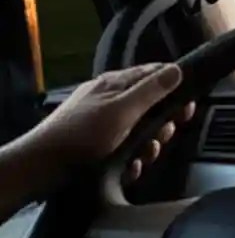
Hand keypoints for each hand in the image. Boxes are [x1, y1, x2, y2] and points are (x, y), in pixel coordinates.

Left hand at [34, 63, 195, 182]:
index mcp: (116, 85)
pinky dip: (131, 160)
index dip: (175, 87)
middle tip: (163, 135)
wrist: (43, 167)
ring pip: (141, 133)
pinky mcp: (101, 148)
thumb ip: (151, 91)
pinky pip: (127, 151)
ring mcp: (105, 125)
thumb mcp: (122, 110)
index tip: (188, 105)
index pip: (154, 74)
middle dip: (162, 124)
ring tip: (144, 156)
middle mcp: (112, 102)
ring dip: (149, 146)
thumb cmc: (83, 134)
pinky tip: (129, 168)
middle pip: (152, 107)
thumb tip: (177, 69)